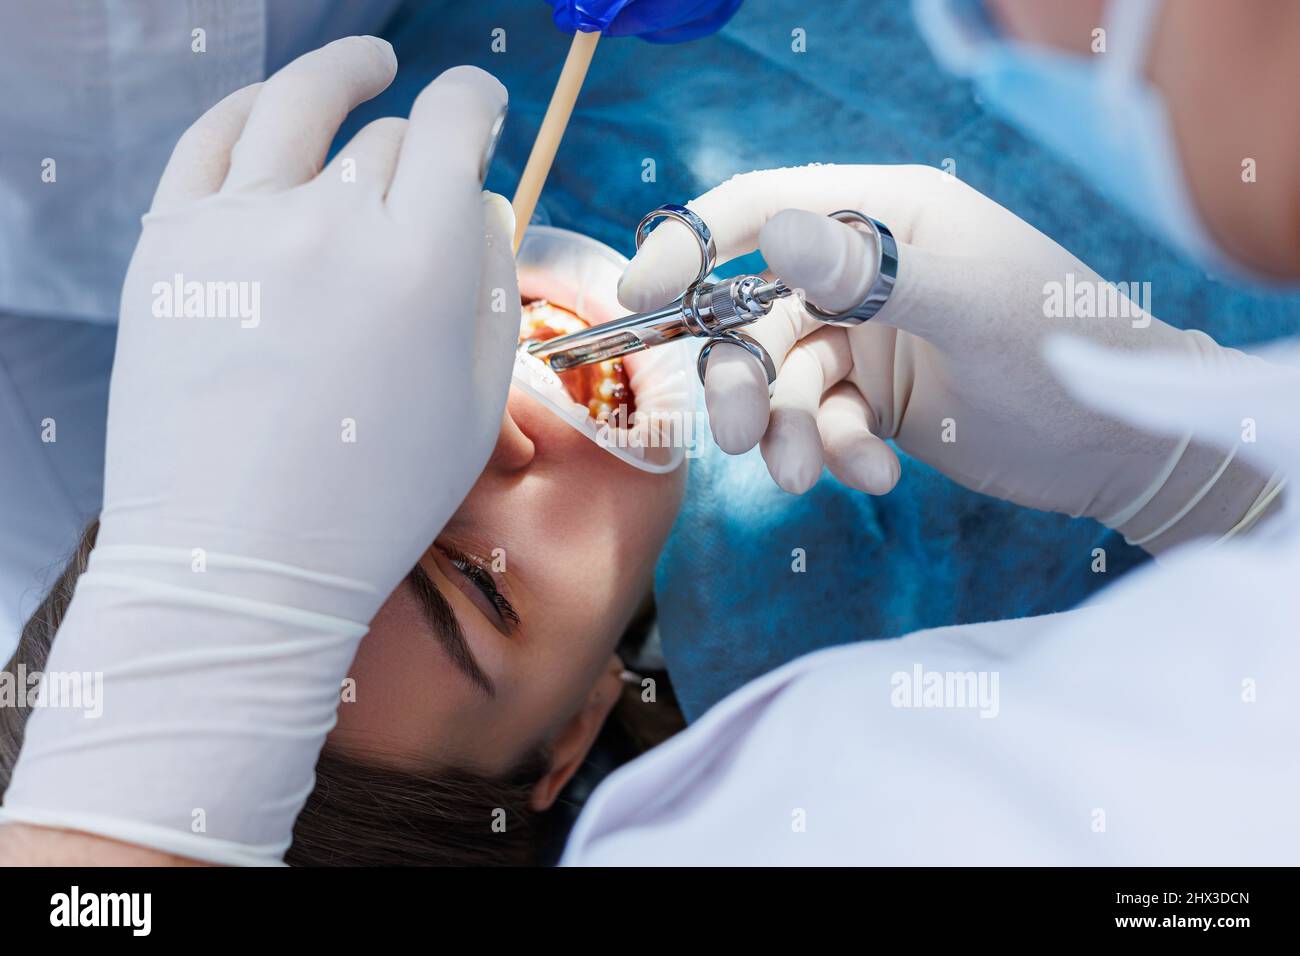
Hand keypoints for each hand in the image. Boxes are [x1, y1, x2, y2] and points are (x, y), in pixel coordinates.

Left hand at [0, 38, 517, 863]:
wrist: (242, 561)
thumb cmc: (378, 496)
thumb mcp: (478, 401)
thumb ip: (491, 286)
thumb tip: (479, 203)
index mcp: (420, 263)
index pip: (453, 126)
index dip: (475, 100)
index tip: (480, 104)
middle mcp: (328, 225)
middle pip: (385, 138)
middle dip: (417, 144)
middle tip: (424, 174)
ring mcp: (236, 228)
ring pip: (294, 108)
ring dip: (337, 73)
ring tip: (361, 62)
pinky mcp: (168, 247)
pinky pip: (208, 142)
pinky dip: (246, 110)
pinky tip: (271, 108)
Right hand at [621, 164, 1273, 548]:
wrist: (1123, 445)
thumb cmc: (1066, 349)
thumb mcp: (971, 301)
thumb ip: (875, 272)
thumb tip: (775, 235)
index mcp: (889, 214)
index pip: (765, 209)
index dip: (692, 243)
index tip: (638, 293)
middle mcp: (868, 271)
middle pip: (754, 313)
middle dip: (740, 377)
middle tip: (736, 436)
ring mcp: (869, 338)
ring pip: (780, 380)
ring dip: (783, 431)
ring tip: (808, 476)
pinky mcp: (876, 400)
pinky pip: (821, 425)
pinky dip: (837, 453)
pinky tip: (878, 476)